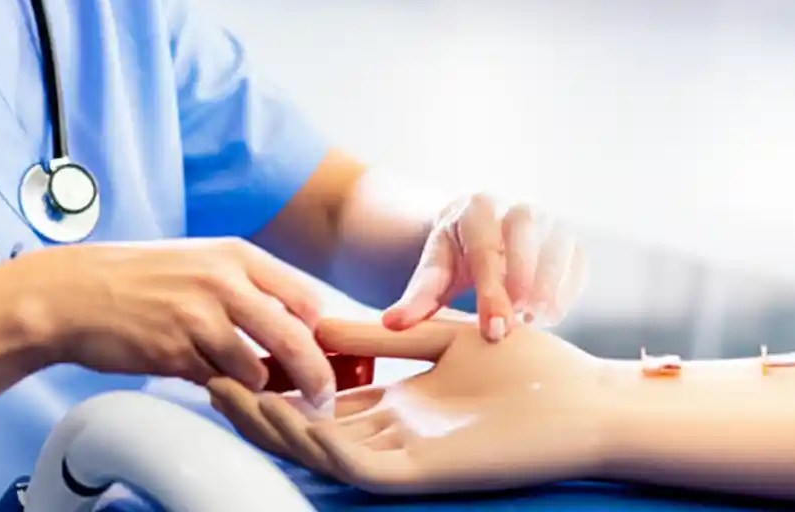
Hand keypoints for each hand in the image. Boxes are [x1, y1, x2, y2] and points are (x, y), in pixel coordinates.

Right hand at [13, 237, 337, 410]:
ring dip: (256, 386)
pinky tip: (205, 377)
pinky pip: (217, 383)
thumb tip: (297, 325)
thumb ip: (247, 287)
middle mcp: (223, 281)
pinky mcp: (175, 352)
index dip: (320, 332)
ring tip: (242, 382)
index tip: (322, 352)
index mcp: (236, 255)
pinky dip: (220, 389)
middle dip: (315, 375)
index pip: (306, 298)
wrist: (74, 293)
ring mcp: (199, 317)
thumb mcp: (200, 261)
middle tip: (321, 395)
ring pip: (256, 369)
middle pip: (295, 338)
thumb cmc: (139, 278)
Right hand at [207, 318, 609, 494]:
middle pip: (311, 429)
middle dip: (259, 409)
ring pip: (321, 451)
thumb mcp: (445, 336)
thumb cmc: (530, 367)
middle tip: (208, 380)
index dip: (279, 383)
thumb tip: (334, 322)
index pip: (325, 401)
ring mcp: (406, 456)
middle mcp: (394, 436)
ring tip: (226, 396)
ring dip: (274, 428)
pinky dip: (317, 444)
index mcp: (400, 408)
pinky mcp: (424, 472)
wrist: (586, 400)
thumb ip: (392, 335)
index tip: (236, 356)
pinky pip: (358, 464)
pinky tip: (285, 418)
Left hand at [382, 195, 588, 340]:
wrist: (475, 228)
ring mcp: (546, 218)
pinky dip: (569, 288)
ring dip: (552, 288)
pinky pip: (578, 260)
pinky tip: (550, 315)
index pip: (485, 251)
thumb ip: (416, 299)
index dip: (492, 294)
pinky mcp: (568, 237)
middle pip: (527, 239)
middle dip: (526, 284)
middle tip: (519, 323)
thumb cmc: (451, 255)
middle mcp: (515, 207)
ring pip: (560, 247)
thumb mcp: (432, 271)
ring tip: (535, 320)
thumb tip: (391, 324)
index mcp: (475, 210)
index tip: (495, 332)